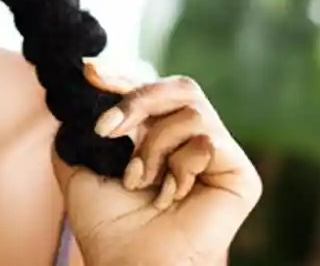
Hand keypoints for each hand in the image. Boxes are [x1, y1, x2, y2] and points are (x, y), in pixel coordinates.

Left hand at [53, 62, 261, 265]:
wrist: (130, 264)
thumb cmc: (107, 226)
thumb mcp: (79, 166)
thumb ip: (79, 126)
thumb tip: (83, 91)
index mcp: (158, 137)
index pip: (151, 90)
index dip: (123, 76)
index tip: (91, 72)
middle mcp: (192, 143)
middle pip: (179, 86)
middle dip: (137, 99)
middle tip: (108, 129)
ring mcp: (218, 158)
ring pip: (191, 110)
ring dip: (153, 144)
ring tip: (140, 180)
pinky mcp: (240, 176)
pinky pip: (209, 139)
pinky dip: (180, 164)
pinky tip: (170, 194)